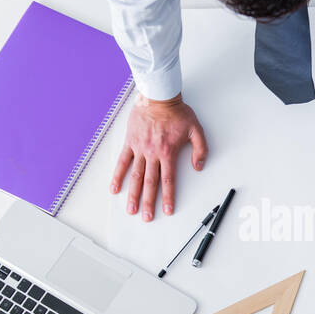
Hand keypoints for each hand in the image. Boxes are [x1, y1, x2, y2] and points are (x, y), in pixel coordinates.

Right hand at [111, 93, 207, 220]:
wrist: (158, 96)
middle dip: (148, 202)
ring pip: (136, 176)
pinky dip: (118, 175)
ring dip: (133, 194)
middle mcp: (152, 153)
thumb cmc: (176, 112)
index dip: (168, 197)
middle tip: (146, 217)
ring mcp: (139, 149)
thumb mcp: (196, 129)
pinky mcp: (130, 142)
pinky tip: (114, 188)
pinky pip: (122, 161)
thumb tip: (198, 167)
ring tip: (131, 209)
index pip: (168, 180)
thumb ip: (200, 150)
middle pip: (150, 183)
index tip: (167, 210)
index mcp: (168, 152)